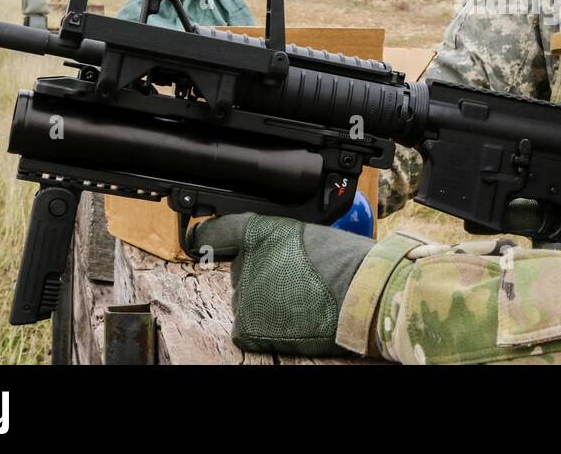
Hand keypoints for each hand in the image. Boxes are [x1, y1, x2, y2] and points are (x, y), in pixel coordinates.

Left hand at [189, 214, 373, 355]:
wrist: (361, 294)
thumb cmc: (348, 263)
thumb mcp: (312, 235)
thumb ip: (282, 242)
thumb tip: (275, 255)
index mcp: (261, 233)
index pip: (220, 231)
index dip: (207, 234)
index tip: (199, 238)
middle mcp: (245, 262)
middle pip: (241, 274)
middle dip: (263, 279)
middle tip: (296, 283)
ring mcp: (244, 296)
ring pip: (247, 303)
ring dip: (267, 305)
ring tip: (301, 303)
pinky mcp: (248, 327)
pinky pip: (248, 330)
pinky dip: (267, 330)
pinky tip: (293, 322)